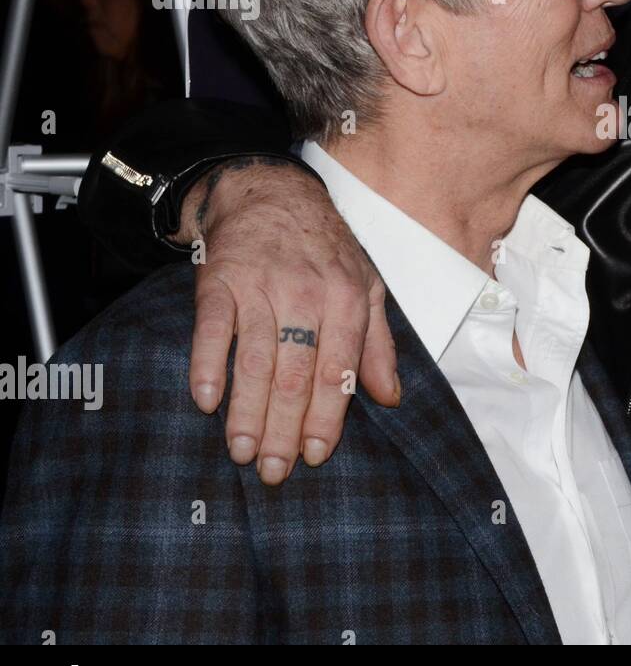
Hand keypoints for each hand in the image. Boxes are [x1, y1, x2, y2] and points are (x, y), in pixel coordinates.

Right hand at [181, 159, 398, 483]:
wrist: (273, 193)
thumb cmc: (326, 250)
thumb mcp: (366, 288)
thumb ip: (377, 345)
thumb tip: (391, 397)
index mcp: (346, 301)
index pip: (337, 371)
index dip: (326, 418)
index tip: (315, 456)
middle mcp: (307, 296)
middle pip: (296, 374)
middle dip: (284, 429)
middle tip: (273, 472)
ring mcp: (261, 287)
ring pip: (257, 359)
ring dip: (247, 411)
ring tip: (241, 452)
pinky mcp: (220, 280)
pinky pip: (212, 328)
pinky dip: (208, 364)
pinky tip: (205, 399)